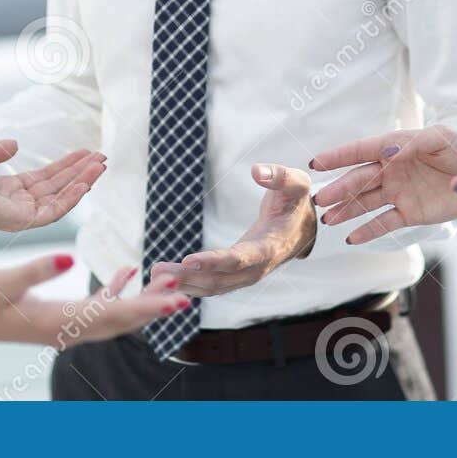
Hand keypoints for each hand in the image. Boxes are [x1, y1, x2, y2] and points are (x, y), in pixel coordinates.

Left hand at [0, 140, 104, 233]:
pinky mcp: (22, 221)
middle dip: (80, 171)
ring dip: (82, 182)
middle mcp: (19, 204)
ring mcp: (22, 214)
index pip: (45, 178)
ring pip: (60, 198)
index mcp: (9, 190)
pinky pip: (54, 211)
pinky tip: (85, 183)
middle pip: (57, 186)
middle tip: (101, 157)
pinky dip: (71, 198)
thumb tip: (15, 144)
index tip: (85, 152)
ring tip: (100, 165)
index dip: (66, 165)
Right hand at [0, 256, 189, 352]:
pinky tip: (129, 272)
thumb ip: (37, 269)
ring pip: (113, 314)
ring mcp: (64, 324)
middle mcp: (67, 328)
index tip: (175, 302)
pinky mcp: (58, 315)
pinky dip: (115, 291)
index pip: (113, 315)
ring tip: (166, 280)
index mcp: (59, 322)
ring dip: (140, 298)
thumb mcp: (4, 280)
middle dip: (153, 307)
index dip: (146, 307)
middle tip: (184, 293)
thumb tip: (70, 258)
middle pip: (121, 320)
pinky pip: (96, 306)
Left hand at [151, 164, 314, 296]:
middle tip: (157, 271)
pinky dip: (191, 285)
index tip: (188, 260)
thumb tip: (256, 170)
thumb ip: (279, 176)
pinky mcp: (237, 276)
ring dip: (184, 283)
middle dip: (188, 277)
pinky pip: (213, 286)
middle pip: (219, 279)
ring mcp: (247, 276)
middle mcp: (257, 269)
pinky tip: (168, 280)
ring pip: (213, 287)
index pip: (239, 259)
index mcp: (269, 248)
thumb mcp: (295, 184)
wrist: (302, 229)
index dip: (214, 261)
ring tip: (154, 274)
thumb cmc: (295, 203)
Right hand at [309, 124, 456, 243]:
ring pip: (366, 203)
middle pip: (359, 180)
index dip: (338, 157)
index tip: (316, 164)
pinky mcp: (410, 213)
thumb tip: (387, 151)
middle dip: (338, 189)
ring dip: (346, 210)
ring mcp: (399, 192)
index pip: (361, 151)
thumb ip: (413, 144)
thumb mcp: (442, 139)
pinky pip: (385, 223)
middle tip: (318, 199)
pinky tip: (351, 238)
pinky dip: (368, 231)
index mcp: (396, 147)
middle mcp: (392, 170)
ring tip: (327, 220)